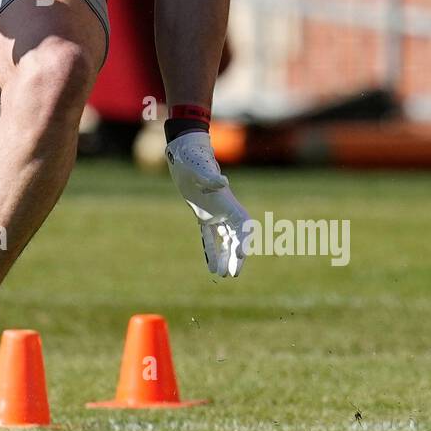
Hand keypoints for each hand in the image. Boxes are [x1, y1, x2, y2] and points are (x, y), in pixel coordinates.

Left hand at [165, 130, 250, 276]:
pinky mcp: (204, 215)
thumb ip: (210, 177)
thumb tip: (221, 182)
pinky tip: (212, 267)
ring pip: (225, 239)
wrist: (185, 154)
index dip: (244, 239)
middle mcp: (225, 209)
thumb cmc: (193, 158)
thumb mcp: (198, 168)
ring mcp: (215, 213)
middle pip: (237, 236)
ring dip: (226, 256)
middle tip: (235, 273)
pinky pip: (210, 237)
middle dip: (237, 255)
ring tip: (224, 275)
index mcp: (227, 201)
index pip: (243, 224)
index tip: (240, 253)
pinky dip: (211, 251)